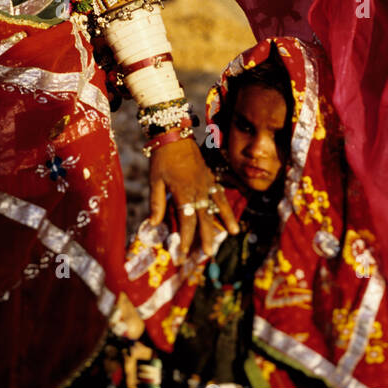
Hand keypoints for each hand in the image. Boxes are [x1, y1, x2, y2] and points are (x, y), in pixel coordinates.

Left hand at [149, 138, 238, 263]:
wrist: (174, 134)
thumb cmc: (161, 158)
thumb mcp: (155, 180)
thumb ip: (156, 203)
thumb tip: (154, 225)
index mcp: (183, 190)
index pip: (186, 219)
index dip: (186, 237)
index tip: (184, 252)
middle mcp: (198, 188)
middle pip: (204, 216)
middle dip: (206, 236)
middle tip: (208, 253)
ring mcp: (206, 182)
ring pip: (217, 205)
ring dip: (224, 220)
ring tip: (232, 233)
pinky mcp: (210, 177)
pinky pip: (220, 194)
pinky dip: (226, 205)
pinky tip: (231, 214)